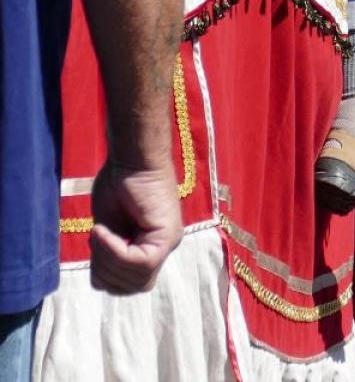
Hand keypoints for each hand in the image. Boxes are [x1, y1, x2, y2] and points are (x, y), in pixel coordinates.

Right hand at [90, 159, 182, 294]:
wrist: (131, 157)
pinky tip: (103, 230)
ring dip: (108, 260)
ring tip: (100, 233)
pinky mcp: (167, 236)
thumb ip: (109, 256)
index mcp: (150, 247)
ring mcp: (168, 242)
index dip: (106, 273)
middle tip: (97, 240)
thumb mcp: (107, 230)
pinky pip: (139, 262)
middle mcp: (163, 247)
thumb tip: (102, 283)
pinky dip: (114, 251)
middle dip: (106, 270)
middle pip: (133, 287)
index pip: (128, 284)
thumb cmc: (118, 184)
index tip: (96, 244)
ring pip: (136, 279)